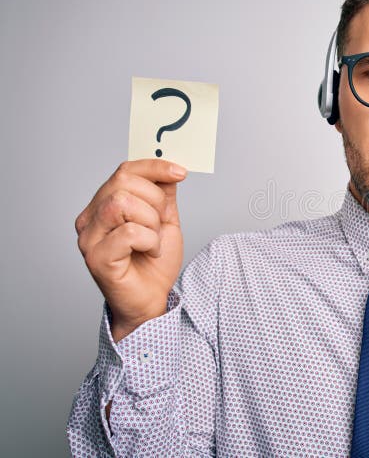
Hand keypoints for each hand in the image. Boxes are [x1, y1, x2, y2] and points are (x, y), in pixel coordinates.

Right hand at [75, 159, 186, 341]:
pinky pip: (129, 232)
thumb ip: (163, 195)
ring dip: (151, 221)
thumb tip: (169, 169)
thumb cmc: (154, 264)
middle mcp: (90, 219)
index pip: (124, 171)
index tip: (180, 172)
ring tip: (153, 240)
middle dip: (155, 200)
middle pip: (123, 183)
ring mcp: (89, 238)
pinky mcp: (97, 257)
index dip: (153, 167)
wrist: (152, 300)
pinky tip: (150, 253)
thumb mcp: (165, 221)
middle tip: (161, 223)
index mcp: (104, 206)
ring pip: (122, 204)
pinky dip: (149, 241)